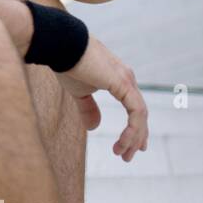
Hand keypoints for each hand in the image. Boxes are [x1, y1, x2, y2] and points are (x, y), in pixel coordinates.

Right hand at [57, 36, 148, 161]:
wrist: (61, 45)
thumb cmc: (68, 64)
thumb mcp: (79, 92)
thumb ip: (89, 109)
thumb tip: (94, 128)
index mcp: (119, 80)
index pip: (134, 107)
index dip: (135, 128)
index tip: (132, 146)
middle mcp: (127, 79)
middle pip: (140, 113)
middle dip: (136, 137)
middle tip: (128, 156)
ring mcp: (127, 80)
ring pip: (140, 115)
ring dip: (134, 137)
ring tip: (123, 153)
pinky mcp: (123, 84)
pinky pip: (136, 112)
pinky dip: (133, 129)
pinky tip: (125, 140)